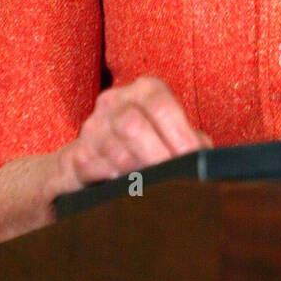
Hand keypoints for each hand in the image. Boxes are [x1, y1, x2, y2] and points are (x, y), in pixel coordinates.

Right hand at [53, 75, 211, 194]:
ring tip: (154, 187)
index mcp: (145, 90)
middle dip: (157, 157)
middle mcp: (114, 102)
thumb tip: (206, 159)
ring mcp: (91, 128)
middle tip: (174, 180)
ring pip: (114, 151)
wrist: (86, 164)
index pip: (161, 105)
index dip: (179, 136)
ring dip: (137, 174)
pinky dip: (112, 182)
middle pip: (133, 126)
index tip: (191, 159)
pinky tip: (124, 189)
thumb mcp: (170, 138)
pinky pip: (93, 170)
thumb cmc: (142, 149)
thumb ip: (191, 143)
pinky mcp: (73, 156)